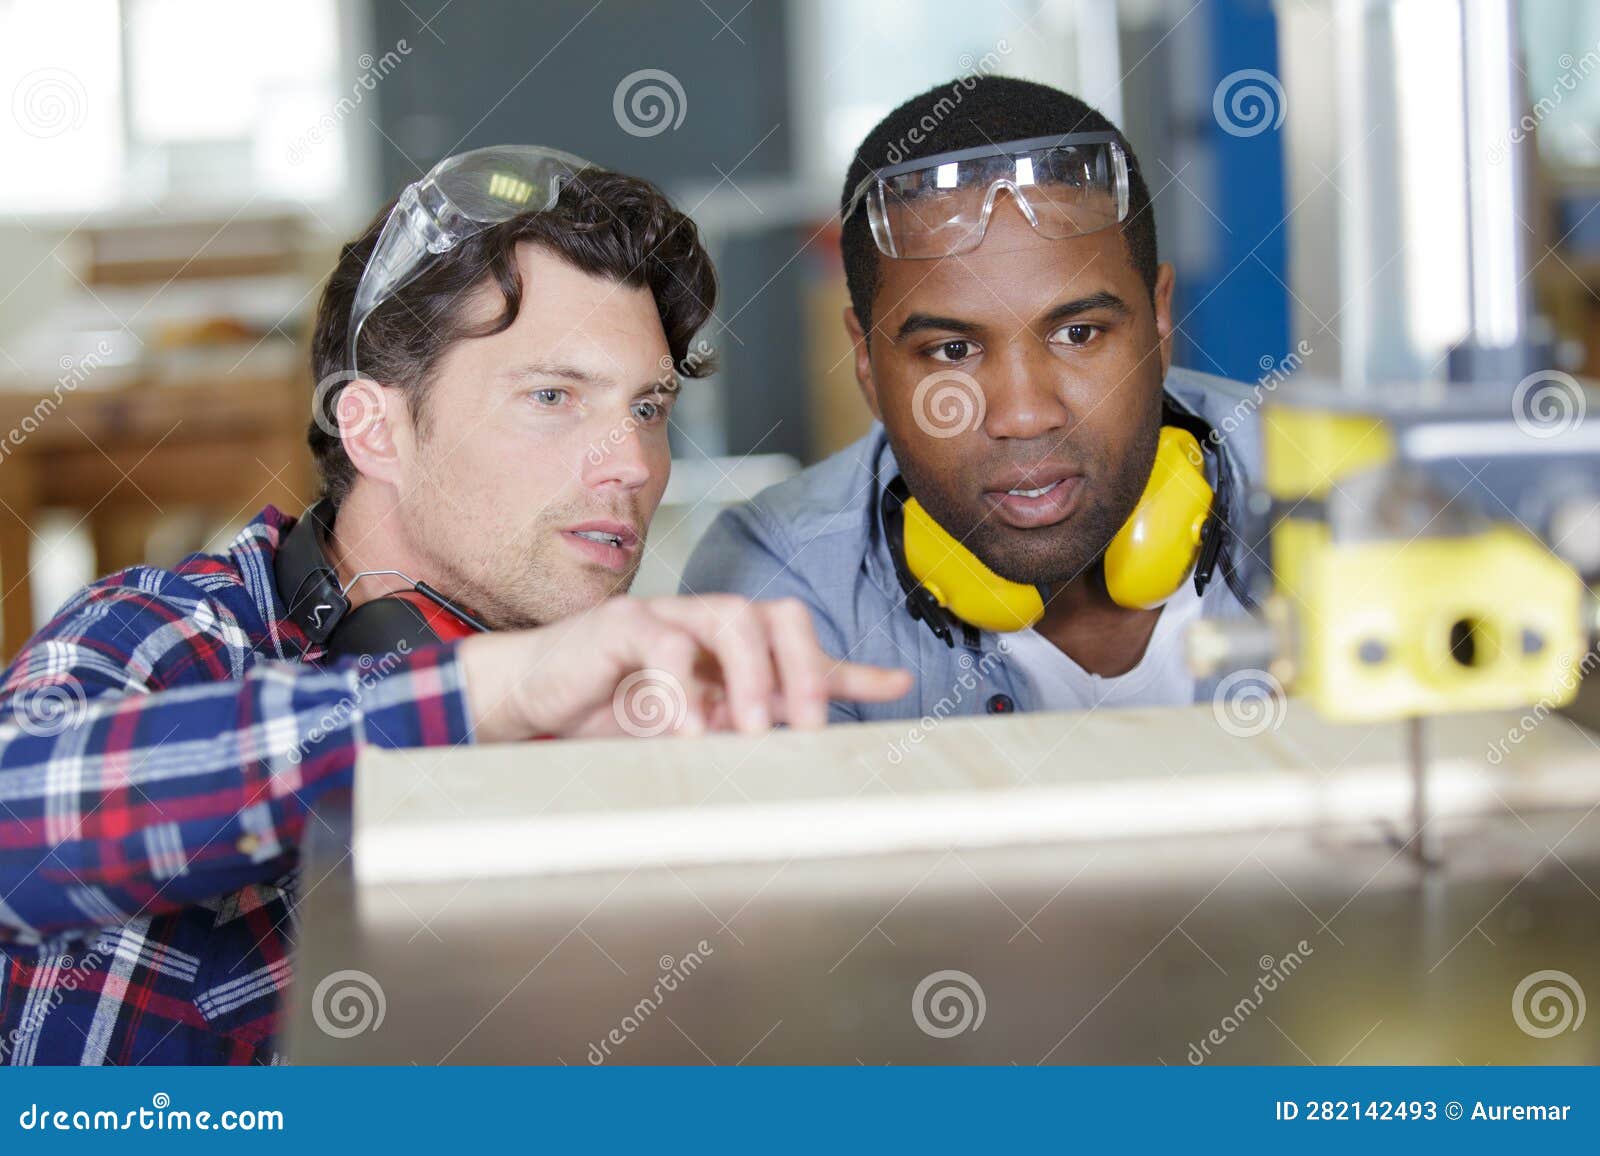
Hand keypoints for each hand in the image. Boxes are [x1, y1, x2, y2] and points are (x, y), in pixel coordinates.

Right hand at [457, 594, 911, 741]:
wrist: (534, 696)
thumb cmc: (615, 708)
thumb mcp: (692, 729)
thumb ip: (742, 730)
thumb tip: (804, 743)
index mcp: (733, 652)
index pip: (805, 650)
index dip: (853, 669)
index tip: (898, 688)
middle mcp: (710, 625)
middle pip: (779, 616)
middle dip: (804, 668)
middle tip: (805, 727)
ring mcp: (669, 617)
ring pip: (733, 616)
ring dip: (752, 673)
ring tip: (750, 728)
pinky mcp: (622, 625)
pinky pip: (663, 641)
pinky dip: (679, 685)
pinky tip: (682, 729)